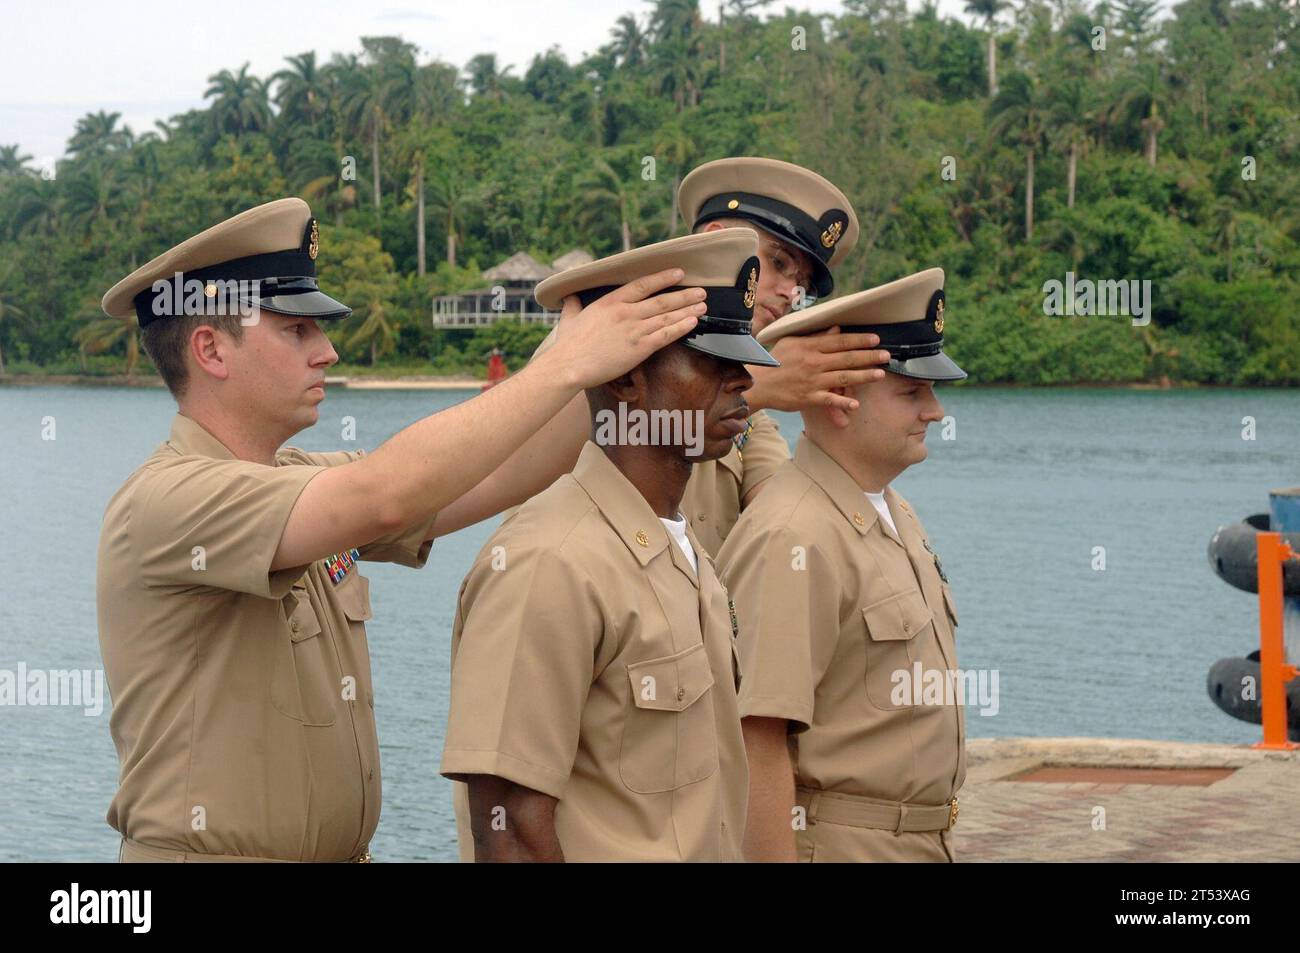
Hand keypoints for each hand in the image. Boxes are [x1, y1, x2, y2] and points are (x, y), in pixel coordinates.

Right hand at [538, 268, 705, 389]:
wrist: (569, 365)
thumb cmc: (568, 345)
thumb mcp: (569, 318)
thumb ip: (573, 305)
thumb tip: (568, 297)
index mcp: (611, 302)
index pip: (643, 285)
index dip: (663, 278)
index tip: (678, 273)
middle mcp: (627, 312)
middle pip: (662, 300)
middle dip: (684, 295)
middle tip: (700, 291)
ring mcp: (635, 330)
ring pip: (668, 316)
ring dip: (688, 310)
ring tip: (703, 305)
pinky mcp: (640, 348)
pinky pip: (666, 335)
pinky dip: (681, 327)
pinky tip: (693, 322)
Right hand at [747, 327, 890, 413]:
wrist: (758, 383)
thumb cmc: (774, 361)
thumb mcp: (792, 342)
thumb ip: (815, 336)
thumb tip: (836, 328)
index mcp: (810, 347)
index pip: (840, 341)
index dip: (859, 339)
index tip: (875, 338)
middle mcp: (814, 362)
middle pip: (846, 358)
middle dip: (869, 356)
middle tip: (886, 355)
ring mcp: (812, 381)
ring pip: (843, 377)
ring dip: (863, 376)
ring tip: (879, 374)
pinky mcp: (808, 398)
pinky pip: (829, 400)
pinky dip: (842, 402)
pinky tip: (855, 404)